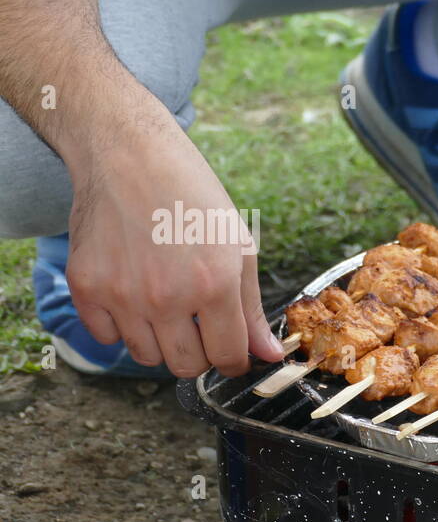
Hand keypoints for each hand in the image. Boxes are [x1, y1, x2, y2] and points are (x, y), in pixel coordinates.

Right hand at [64, 116, 281, 378]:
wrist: (129, 155)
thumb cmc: (191, 196)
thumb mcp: (239, 247)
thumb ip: (252, 308)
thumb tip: (267, 354)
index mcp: (214, 285)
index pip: (227, 357)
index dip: (234, 361)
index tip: (231, 353)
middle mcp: (166, 295)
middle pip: (185, 366)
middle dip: (199, 355)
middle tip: (199, 327)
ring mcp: (122, 294)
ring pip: (145, 356)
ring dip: (160, 341)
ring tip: (166, 305)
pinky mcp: (86, 286)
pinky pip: (106, 337)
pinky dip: (120, 326)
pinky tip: (133, 295)